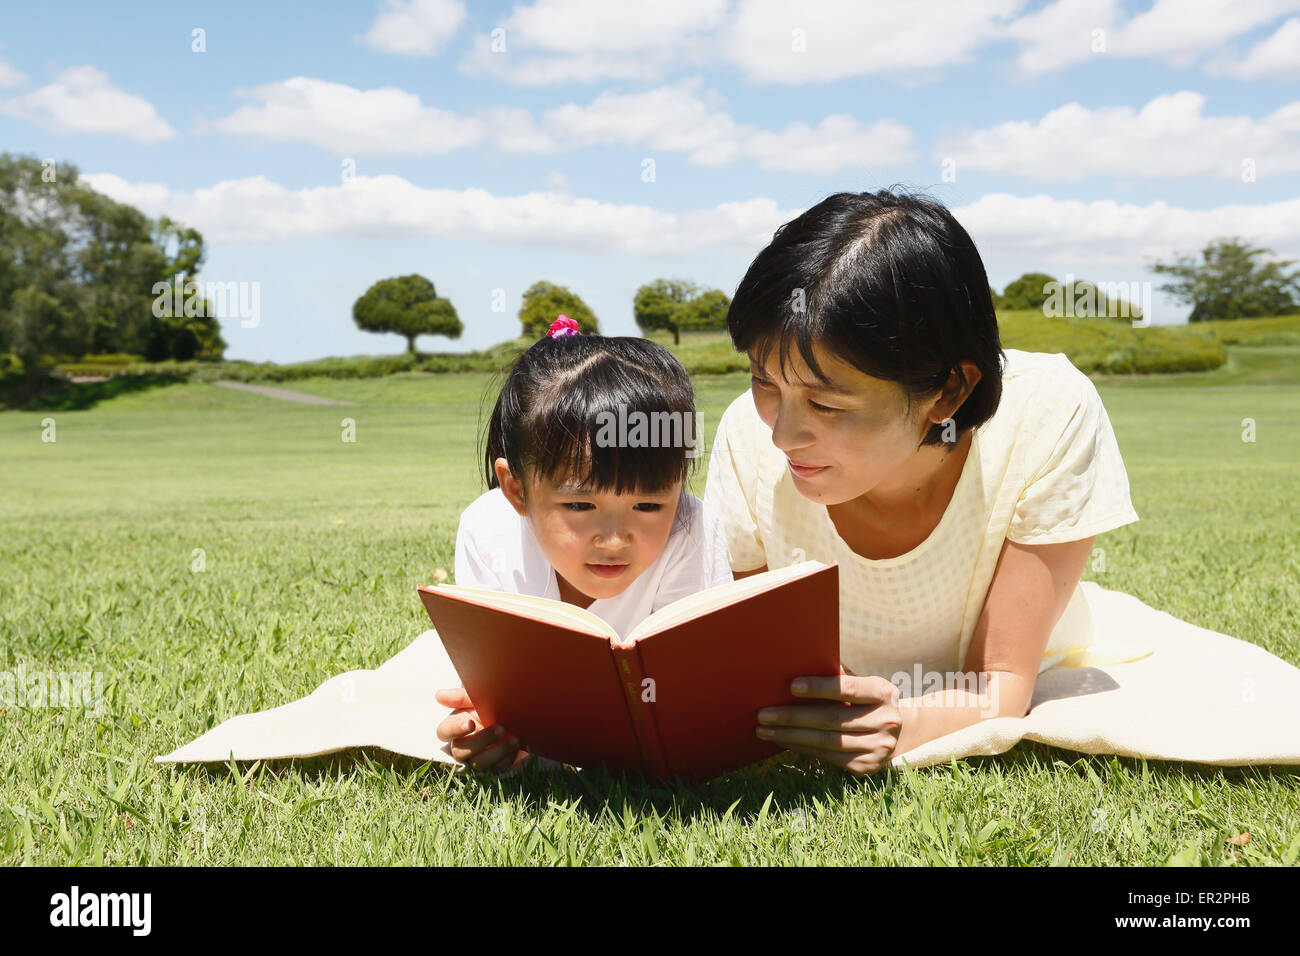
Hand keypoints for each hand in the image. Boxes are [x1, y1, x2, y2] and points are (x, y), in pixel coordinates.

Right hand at [435, 687, 531, 772]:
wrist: (520, 714)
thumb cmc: (494, 705)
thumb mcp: (479, 698)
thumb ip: (461, 697)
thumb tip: (439, 695)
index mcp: (456, 726)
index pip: (444, 732)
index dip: (455, 730)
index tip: (471, 723)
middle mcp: (463, 745)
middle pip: (460, 751)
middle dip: (481, 740)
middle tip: (501, 728)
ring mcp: (478, 758)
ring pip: (478, 764)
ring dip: (497, 751)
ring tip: (514, 739)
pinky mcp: (494, 767)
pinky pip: (497, 769)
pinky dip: (508, 759)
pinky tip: (517, 747)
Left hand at [755, 675, 901, 776]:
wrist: (897, 733)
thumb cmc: (866, 700)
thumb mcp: (861, 684)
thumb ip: (838, 677)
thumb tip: (797, 667)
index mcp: (883, 692)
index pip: (848, 689)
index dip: (819, 688)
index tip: (791, 686)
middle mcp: (886, 721)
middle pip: (831, 719)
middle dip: (793, 717)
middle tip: (764, 714)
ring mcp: (879, 747)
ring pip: (826, 742)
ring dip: (790, 737)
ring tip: (765, 730)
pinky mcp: (867, 767)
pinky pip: (827, 757)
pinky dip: (802, 748)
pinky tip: (783, 741)